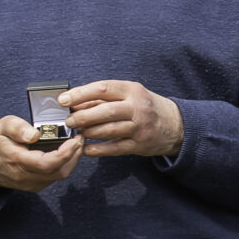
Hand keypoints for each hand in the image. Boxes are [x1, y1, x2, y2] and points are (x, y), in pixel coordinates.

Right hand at [0, 116, 84, 190]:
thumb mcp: (2, 127)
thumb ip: (17, 128)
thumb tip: (35, 134)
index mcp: (17, 161)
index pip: (46, 163)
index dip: (65, 153)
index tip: (75, 139)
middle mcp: (25, 176)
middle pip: (58, 171)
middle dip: (74, 155)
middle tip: (80, 137)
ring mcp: (31, 184)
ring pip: (59, 175)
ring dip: (72, 160)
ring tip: (76, 143)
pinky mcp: (35, 185)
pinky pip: (55, 177)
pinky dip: (65, 164)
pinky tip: (67, 152)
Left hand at [61, 81, 183, 159]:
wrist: (175, 125)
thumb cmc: (146, 107)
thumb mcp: (129, 95)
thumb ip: (104, 98)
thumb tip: (75, 103)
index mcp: (132, 90)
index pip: (103, 89)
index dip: (81, 94)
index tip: (64, 100)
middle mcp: (137, 107)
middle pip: (106, 111)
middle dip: (83, 116)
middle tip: (69, 121)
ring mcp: (139, 127)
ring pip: (109, 130)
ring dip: (89, 132)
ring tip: (77, 133)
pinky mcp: (139, 145)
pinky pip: (115, 148)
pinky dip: (98, 150)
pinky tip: (86, 150)